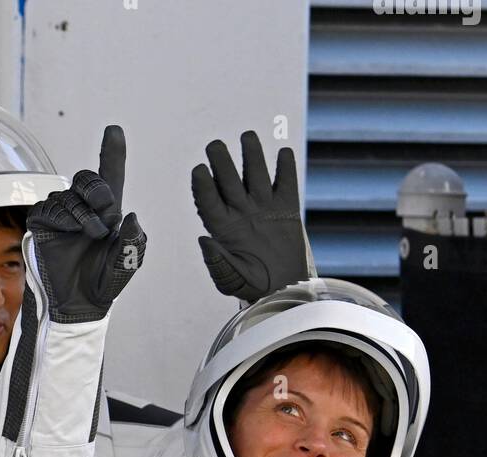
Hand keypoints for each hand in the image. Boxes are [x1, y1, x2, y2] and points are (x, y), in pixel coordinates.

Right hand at [27, 124, 146, 323]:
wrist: (80, 305)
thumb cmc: (104, 283)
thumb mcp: (127, 263)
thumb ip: (133, 240)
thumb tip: (130, 216)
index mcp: (107, 213)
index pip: (109, 176)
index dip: (112, 153)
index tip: (115, 130)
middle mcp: (83, 209)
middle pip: (86, 178)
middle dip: (98, 191)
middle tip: (106, 216)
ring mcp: (61, 216)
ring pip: (68, 196)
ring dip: (82, 214)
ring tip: (91, 235)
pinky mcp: (42, 225)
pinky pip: (47, 209)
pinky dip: (61, 217)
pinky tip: (70, 231)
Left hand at [192, 130, 312, 303]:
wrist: (283, 290)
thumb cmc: (252, 288)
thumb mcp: (231, 282)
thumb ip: (217, 263)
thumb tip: (203, 240)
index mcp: (223, 228)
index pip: (208, 201)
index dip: (202, 186)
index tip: (199, 171)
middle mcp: (240, 212)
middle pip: (228, 180)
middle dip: (221, 162)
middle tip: (215, 146)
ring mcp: (263, 207)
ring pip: (255, 174)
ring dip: (251, 155)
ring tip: (247, 137)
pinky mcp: (287, 208)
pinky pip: (286, 182)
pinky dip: (285, 167)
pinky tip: (283, 154)